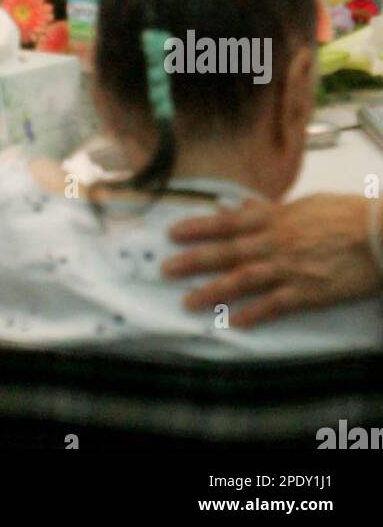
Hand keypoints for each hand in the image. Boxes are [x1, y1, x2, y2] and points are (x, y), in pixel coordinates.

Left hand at [161, 193, 380, 327]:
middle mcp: (275, 242)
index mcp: (275, 218)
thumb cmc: (347, 215)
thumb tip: (240, 209)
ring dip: (213, 291)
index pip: (227, 222)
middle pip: (227, 251)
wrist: (379, 234)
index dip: (197, 227)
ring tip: (188, 302)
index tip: (172, 232)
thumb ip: (269, 211)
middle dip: (193, 260)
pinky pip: (275, 305)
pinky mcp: (308, 291)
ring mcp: (290, 268)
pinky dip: (254, 313)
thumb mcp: (305, 204)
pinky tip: (234, 322)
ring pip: (243, 280)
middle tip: (165, 269)